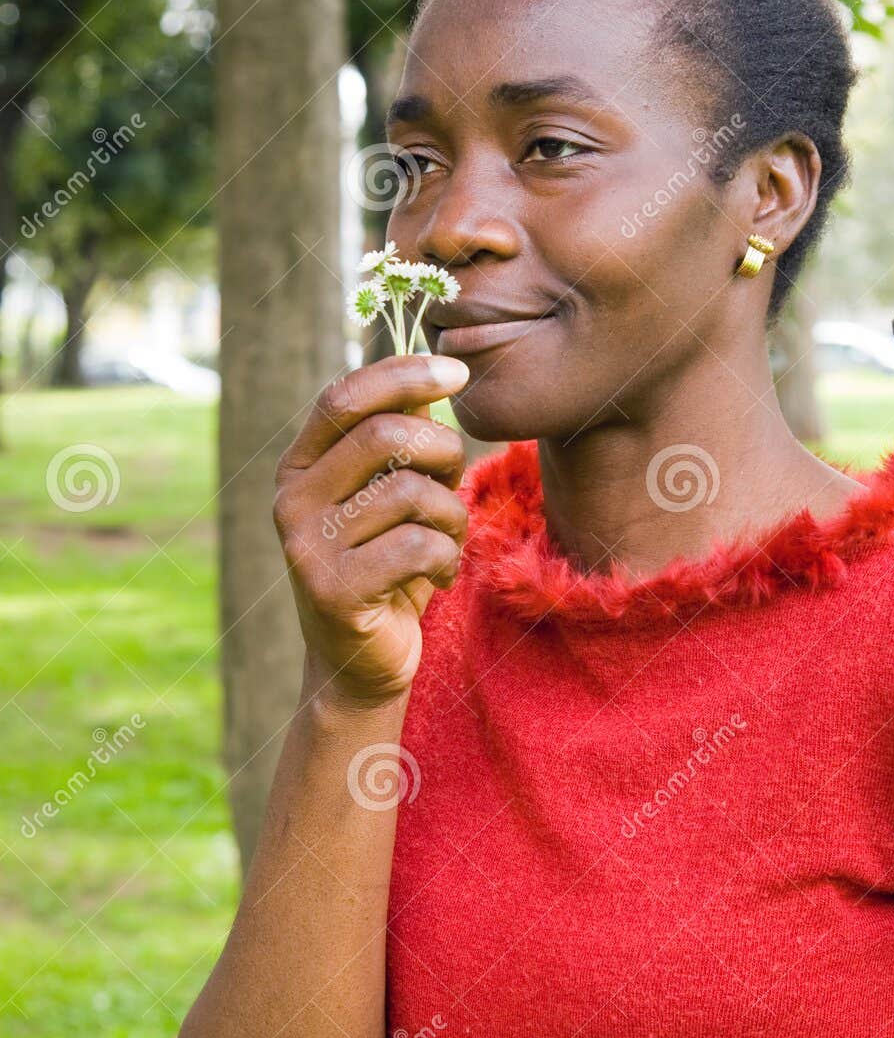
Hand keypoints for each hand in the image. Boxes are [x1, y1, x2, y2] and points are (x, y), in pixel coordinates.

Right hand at [273, 354, 470, 711]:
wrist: (362, 667)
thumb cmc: (389, 572)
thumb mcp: (398, 500)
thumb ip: (406, 445)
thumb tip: (432, 381)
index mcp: (300, 467)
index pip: (345, 396)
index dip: (404, 373)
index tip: (458, 370)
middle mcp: (291, 500)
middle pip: (384, 436)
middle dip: (443, 450)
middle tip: (456, 483)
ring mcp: (305, 545)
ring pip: (411, 493)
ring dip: (452, 517)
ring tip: (447, 543)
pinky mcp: (331, 589)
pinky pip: (417, 546)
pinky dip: (447, 559)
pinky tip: (439, 578)